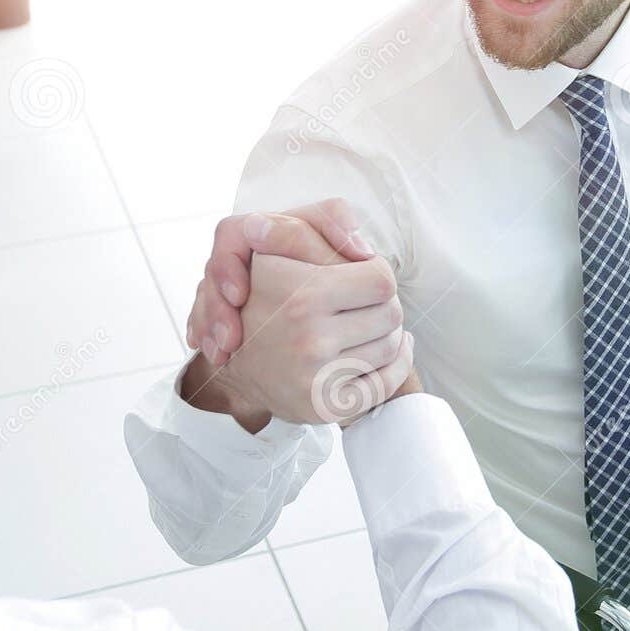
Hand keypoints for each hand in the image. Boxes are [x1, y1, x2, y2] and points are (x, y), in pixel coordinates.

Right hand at [181, 201, 413, 430]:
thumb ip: (322, 222)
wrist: (235, 362)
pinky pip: (386, 383)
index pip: (381, 279)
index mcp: (300, 294)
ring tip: (366, 325)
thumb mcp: (277, 244)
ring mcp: (315, 378)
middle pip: (391, 312)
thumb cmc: (264, 292)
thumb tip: (366, 249)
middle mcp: (306, 338)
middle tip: (366, 303)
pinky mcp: (325, 408)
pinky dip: (395, 365)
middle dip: (383, 304)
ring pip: (391, 345)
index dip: (376, 273)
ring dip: (387, 334)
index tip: (362, 275)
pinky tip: (385, 351)